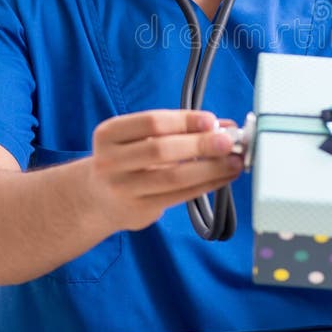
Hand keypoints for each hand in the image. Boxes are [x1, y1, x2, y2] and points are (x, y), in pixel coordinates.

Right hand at [89, 109, 242, 232]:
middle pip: (161, 150)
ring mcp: (123, 189)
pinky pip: (180, 196)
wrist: (97, 198)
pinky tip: (223, 177)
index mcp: (109, 134)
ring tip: (234, 162)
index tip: (211, 121)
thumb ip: (179, 129)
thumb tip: (225, 125)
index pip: (152, 122)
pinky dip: (206, 185)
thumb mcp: (142, 138)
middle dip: (200, 144)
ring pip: (173, 177)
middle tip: (229, 142)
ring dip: (210, 168)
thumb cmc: (128, 160)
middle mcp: (110, 161)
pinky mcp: (139, 210)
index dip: (185, 121)